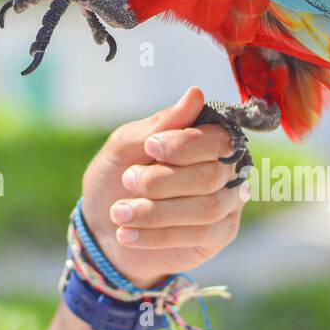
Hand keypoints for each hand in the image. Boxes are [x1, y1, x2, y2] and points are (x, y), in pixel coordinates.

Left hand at [79, 87, 247, 287]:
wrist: (102, 224)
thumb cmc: (116, 176)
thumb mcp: (125, 146)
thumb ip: (159, 124)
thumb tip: (196, 94)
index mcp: (206, 139)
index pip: (215, 138)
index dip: (184, 144)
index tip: (150, 147)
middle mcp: (225, 168)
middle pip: (211, 175)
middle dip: (162, 181)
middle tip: (128, 180)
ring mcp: (227, 204)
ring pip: (207, 208)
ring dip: (156, 212)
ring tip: (119, 212)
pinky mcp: (219, 236)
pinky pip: (199, 235)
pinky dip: (157, 235)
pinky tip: (126, 234)